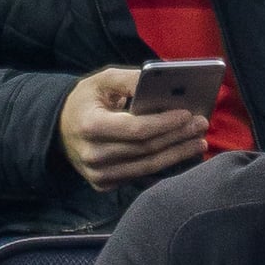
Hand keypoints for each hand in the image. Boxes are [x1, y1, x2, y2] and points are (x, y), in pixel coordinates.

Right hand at [58, 67, 208, 190]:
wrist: (61, 128)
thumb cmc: (87, 101)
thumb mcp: (102, 81)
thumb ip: (130, 79)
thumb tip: (162, 81)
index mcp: (90, 126)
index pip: (136, 129)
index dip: (165, 123)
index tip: (188, 114)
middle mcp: (92, 154)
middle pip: (147, 149)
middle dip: (178, 136)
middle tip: (202, 125)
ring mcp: (97, 174)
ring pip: (148, 166)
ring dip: (178, 154)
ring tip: (199, 141)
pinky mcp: (103, 184)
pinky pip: (141, 176)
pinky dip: (164, 165)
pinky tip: (181, 153)